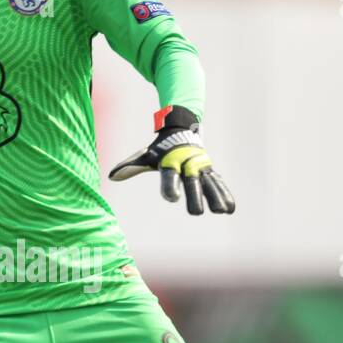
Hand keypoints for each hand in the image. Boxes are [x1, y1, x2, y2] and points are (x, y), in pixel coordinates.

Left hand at [108, 105, 234, 214]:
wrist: (181, 128)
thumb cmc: (160, 148)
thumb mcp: (145, 155)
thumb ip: (130, 166)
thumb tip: (111, 176)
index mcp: (171, 161)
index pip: (169, 175)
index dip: (170, 186)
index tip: (171, 198)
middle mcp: (188, 163)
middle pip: (192, 182)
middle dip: (195, 197)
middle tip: (196, 213)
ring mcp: (201, 166)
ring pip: (209, 183)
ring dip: (216, 197)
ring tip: (222, 211)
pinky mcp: (209, 170)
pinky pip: (218, 183)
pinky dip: (224, 193)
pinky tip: (230, 208)